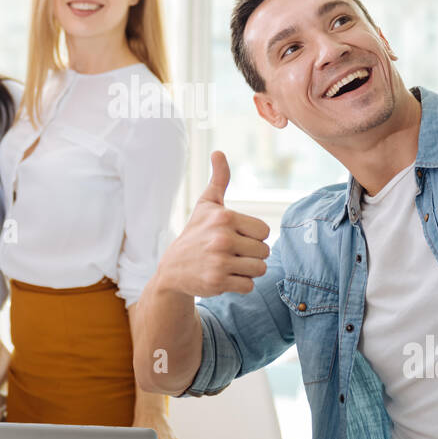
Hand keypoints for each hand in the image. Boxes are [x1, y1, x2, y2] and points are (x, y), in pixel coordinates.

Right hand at [156, 151, 270, 297]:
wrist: (172, 268)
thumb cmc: (195, 233)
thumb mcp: (206, 205)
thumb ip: (219, 179)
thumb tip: (218, 152)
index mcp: (224, 217)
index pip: (264, 231)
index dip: (254, 236)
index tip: (237, 237)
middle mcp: (222, 238)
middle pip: (265, 251)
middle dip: (252, 255)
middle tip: (232, 253)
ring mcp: (219, 261)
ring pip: (260, 269)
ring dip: (248, 270)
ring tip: (231, 265)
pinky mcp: (217, 282)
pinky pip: (248, 286)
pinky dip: (240, 285)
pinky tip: (225, 277)